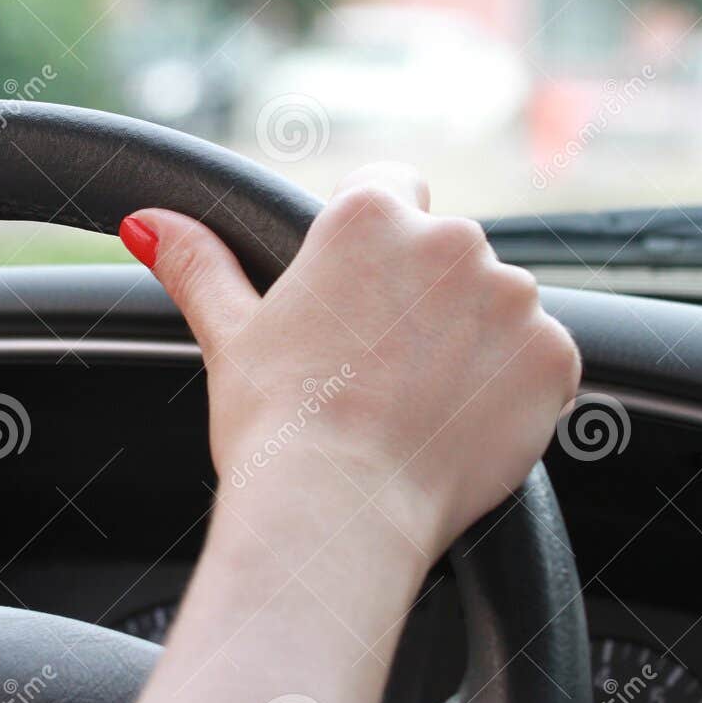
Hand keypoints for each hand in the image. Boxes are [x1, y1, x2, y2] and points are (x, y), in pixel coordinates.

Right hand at [120, 161, 579, 561]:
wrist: (338, 513)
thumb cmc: (278, 424)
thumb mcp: (231, 335)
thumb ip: (199, 265)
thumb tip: (148, 223)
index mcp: (372, 217)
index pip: (393, 189)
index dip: (374, 246)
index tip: (359, 298)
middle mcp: (452, 241)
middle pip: (446, 251)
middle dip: (422, 298)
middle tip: (377, 367)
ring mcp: (513, 300)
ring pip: (497, 305)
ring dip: (471, 339)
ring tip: (417, 402)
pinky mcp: (553, 359)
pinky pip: (538, 359)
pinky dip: (510, 386)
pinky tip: (458, 422)